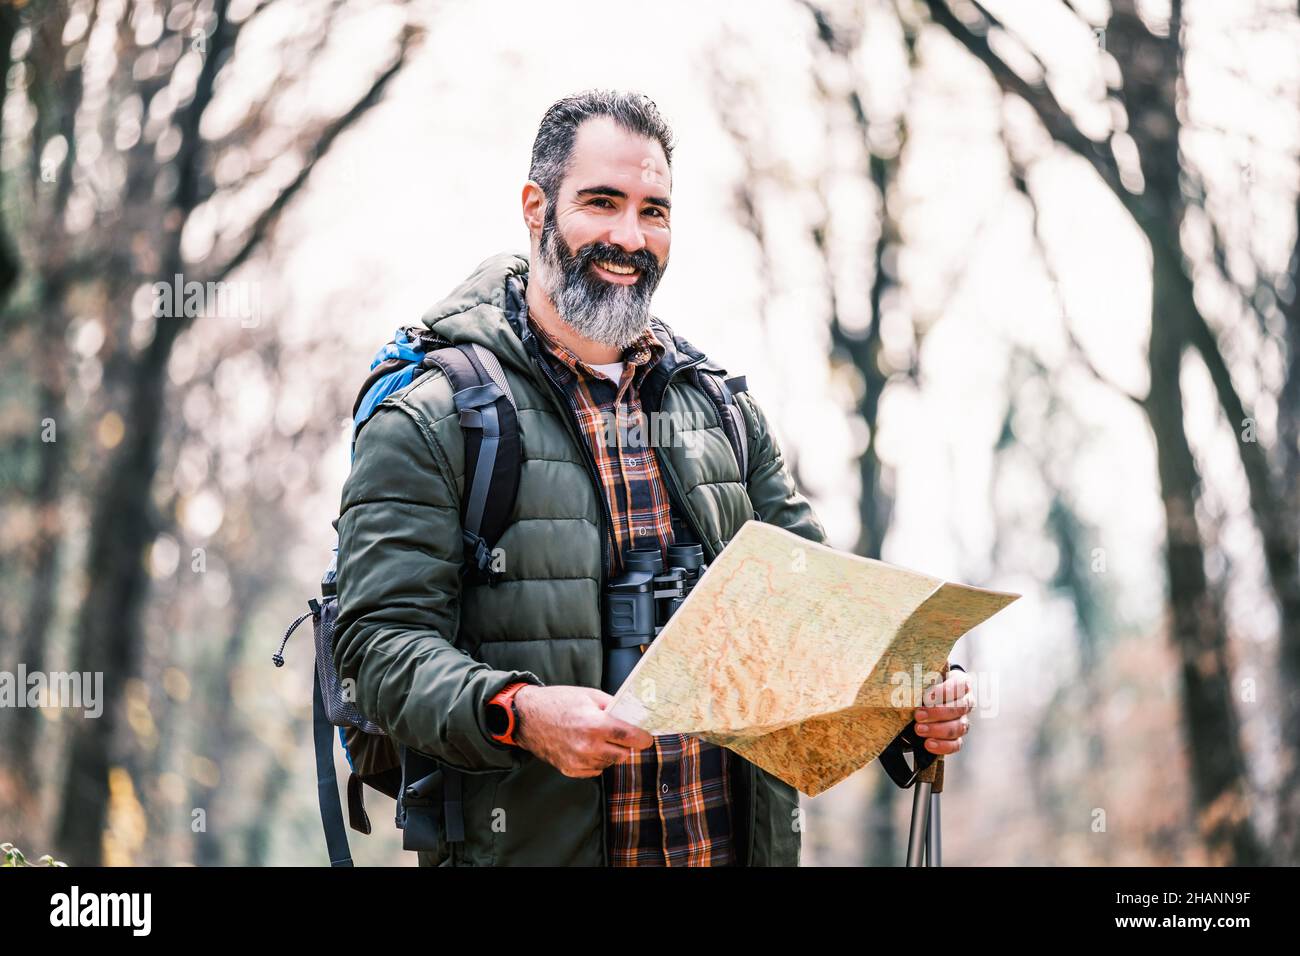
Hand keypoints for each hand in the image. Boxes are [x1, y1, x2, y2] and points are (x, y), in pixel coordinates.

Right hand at [513, 685, 654, 777]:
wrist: (527, 717)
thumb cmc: (557, 702)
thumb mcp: (589, 695)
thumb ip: (613, 707)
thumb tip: (633, 715)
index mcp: (595, 725)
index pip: (631, 738)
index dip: (643, 738)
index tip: (646, 737)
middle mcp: (588, 747)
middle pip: (624, 754)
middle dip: (626, 744)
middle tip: (620, 734)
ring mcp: (578, 761)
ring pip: (610, 763)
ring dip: (610, 752)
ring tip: (598, 738)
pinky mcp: (570, 770)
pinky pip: (595, 770)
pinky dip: (596, 760)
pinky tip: (586, 746)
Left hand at [913, 669, 973, 756]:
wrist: (928, 698)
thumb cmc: (927, 684)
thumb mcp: (925, 677)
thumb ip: (921, 679)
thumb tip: (905, 681)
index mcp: (961, 684)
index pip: (960, 685)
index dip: (944, 691)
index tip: (926, 696)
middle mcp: (966, 702)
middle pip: (959, 708)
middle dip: (937, 713)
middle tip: (918, 715)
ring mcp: (963, 720)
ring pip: (958, 727)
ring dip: (937, 730)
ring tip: (919, 729)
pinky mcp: (957, 737)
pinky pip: (956, 744)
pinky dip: (942, 745)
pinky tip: (929, 744)